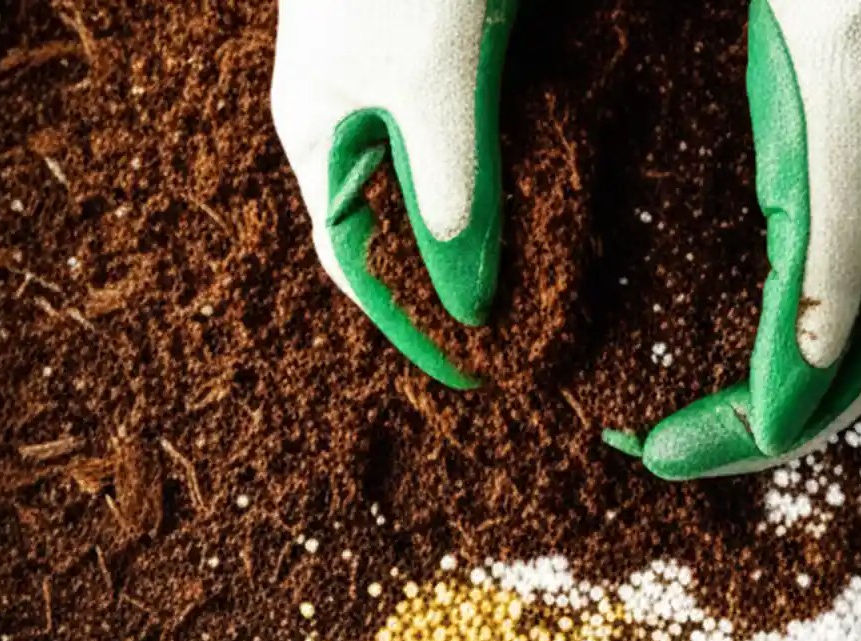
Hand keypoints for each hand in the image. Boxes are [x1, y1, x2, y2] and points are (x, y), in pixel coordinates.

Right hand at [271, 0, 516, 388]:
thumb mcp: (430, 87)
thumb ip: (451, 195)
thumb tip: (470, 304)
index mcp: (319, 134)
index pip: (355, 261)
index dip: (407, 323)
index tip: (470, 373)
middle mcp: (349, 113)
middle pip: (393, 227)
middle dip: (446, 286)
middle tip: (514, 338)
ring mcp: (394, 75)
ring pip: (434, 181)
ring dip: (478, 232)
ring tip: (533, 283)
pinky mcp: (441, 46)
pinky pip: (468, 130)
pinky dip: (502, 169)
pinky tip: (540, 189)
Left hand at [605, 0, 860, 478]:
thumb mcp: (840, 206)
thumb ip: (818, 309)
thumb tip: (787, 423)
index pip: (821, 402)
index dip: (745, 443)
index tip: (664, 458)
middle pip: (806, 387)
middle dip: (729, 428)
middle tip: (641, 446)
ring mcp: (848, 245)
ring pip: (791, 350)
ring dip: (731, 391)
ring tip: (661, 412)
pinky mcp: (814, 210)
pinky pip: (775, 301)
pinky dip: (735, 336)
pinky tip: (692, 341)